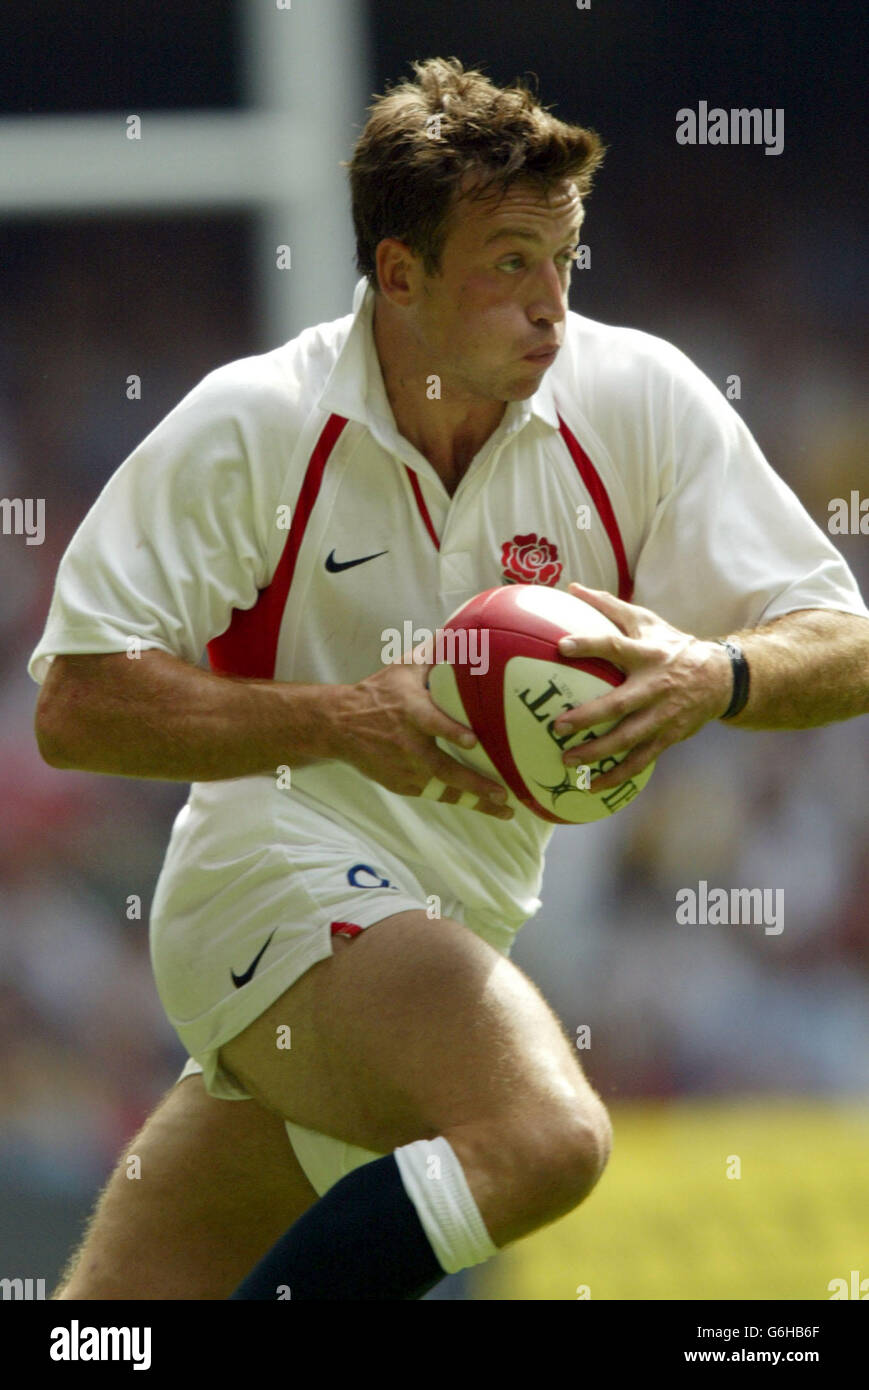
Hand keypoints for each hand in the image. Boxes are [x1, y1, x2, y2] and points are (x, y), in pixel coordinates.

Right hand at [332, 642, 513, 818]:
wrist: (339, 725)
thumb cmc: (376, 693)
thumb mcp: (402, 668)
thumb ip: (434, 654)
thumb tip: (465, 633)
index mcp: (409, 712)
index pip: (430, 723)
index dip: (450, 732)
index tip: (472, 741)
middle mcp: (408, 745)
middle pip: (443, 769)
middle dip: (474, 783)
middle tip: (503, 793)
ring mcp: (405, 769)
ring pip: (443, 789)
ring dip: (474, 801)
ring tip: (504, 810)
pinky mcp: (403, 784)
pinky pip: (436, 793)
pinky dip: (459, 799)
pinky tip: (484, 807)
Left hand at [553, 583, 732, 790]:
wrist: (721, 678)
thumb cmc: (672, 646)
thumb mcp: (648, 622)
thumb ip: (610, 607)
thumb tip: (572, 586)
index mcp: (648, 655)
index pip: (615, 646)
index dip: (589, 645)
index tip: (561, 646)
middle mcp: (655, 686)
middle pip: (619, 704)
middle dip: (588, 717)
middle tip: (558, 726)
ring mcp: (663, 715)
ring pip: (629, 739)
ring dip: (598, 752)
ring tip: (567, 761)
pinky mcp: (669, 737)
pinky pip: (640, 761)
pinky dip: (617, 775)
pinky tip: (592, 786)